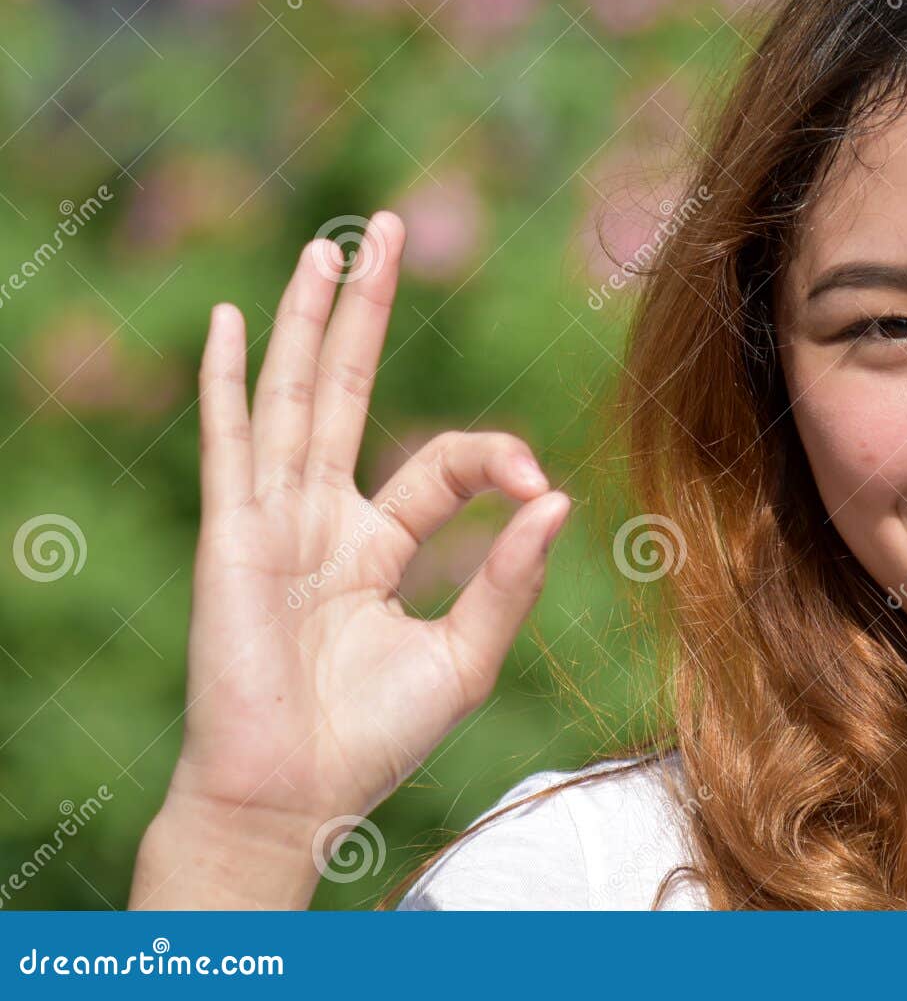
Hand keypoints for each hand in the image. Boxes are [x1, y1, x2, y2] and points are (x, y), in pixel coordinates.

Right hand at [154, 211, 568, 852]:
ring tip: (329, 246)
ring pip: (296, 397)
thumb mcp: (466, 654)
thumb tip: (561, 497)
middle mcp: (323, 517)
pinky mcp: (235, 536)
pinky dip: (228, 382)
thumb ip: (507, 575)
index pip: (440, 463)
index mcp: (376, 543)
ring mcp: (274, 520)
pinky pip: (230, 445)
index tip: (541, 487)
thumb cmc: (374, 737)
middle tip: (387, 228)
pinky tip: (231, 320)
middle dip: (369, 310)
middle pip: (349, 390)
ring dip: (311, 320)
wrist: (294, 795)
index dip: (496, 459)